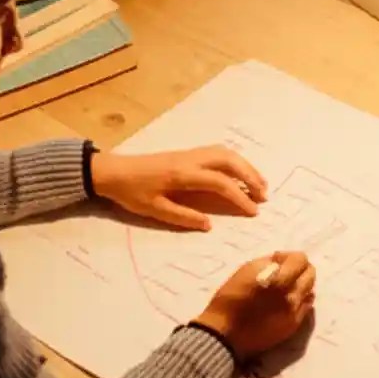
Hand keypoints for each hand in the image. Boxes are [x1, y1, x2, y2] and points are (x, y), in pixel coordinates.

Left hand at [90, 145, 268, 230]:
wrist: (113, 171)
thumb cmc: (131, 193)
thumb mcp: (154, 210)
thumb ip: (182, 217)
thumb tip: (209, 225)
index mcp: (182, 174)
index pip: (220, 183)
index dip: (239, 197)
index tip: (253, 211)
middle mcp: (190, 159)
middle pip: (229, 161)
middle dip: (251, 177)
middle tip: (264, 196)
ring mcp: (190, 153)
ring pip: (226, 153)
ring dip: (245, 167)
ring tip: (259, 184)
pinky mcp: (187, 153)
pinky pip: (218, 152)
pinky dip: (234, 162)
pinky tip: (240, 173)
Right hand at [193, 251, 316, 360]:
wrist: (226, 332)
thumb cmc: (231, 298)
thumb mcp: (246, 270)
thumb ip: (269, 262)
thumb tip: (282, 261)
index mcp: (280, 278)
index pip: (301, 259)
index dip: (289, 257)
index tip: (278, 261)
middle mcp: (293, 294)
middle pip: (310, 274)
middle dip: (299, 269)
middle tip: (285, 273)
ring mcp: (295, 311)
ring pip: (310, 290)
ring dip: (300, 285)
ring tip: (286, 288)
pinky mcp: (293, 325)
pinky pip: (306, 307)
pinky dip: (300, 300)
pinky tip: (288, 301)